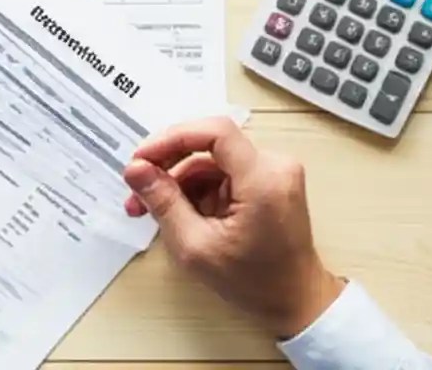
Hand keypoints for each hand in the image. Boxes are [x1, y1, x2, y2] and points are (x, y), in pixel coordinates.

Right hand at [122, 117, 343, 336]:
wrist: (295, 300)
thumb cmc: (255, 283)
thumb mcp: (196, 247)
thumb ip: (164, 203)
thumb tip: (136, 169)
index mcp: (263, 180)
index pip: (215, 132)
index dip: (173, 138)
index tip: (143, 157)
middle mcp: (274, 166)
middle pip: (209, 146)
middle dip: (168, 166)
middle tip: (138, 188)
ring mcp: (273, 172)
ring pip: (211, 161)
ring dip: (179, 181)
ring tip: (151, 208)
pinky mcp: (267, 180)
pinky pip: (222, 173)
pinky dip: (198, 189)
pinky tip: (179, 211)